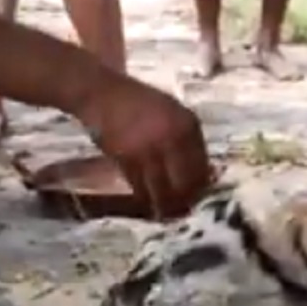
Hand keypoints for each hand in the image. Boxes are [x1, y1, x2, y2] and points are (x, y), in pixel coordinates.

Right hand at [73, 73, 211, 219]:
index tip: (198, 199)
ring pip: (164, 189)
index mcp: (189, 124)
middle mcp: (174, 137)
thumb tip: (204, 173)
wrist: (102, 92)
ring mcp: (150, 148)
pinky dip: (145, 197)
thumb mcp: (171, 114)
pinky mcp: (127, 158)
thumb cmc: (138, 104)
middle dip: (186, 201)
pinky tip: (147, 201)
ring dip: (165, 205)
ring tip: (165, 213)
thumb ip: (187, 140)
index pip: (202, 166)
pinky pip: (140, 186)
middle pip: (187, 182)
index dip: (202, 187)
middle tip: (182, 211)